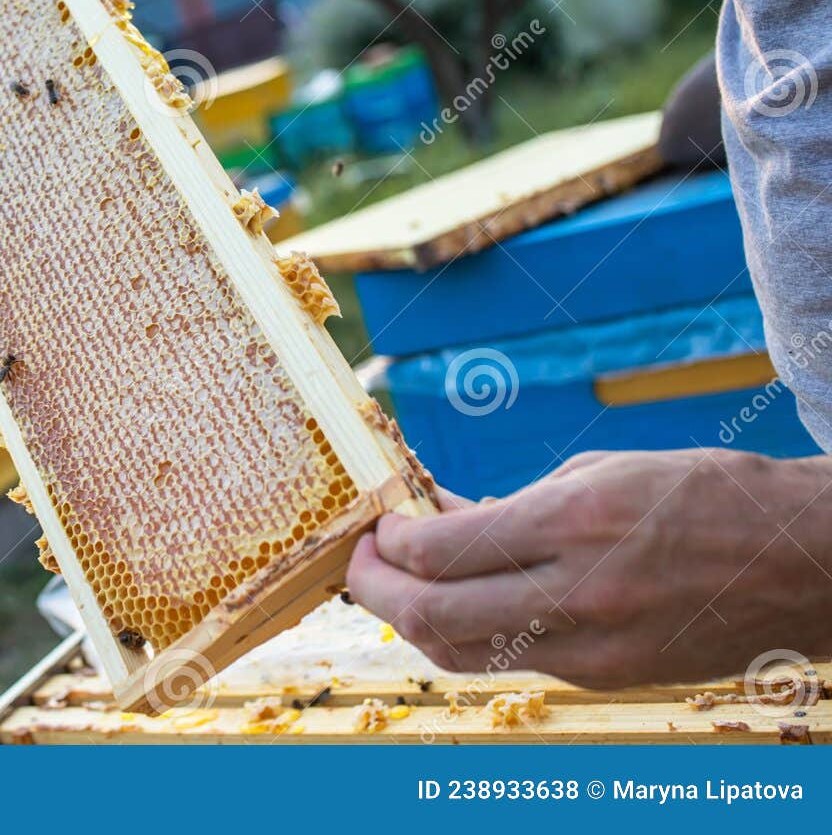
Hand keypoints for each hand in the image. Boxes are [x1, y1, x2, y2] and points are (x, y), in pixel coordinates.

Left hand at [347, 449, 831, 686]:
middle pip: (432, 617)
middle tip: (360, 565)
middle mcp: (578, 593)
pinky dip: (474, 633)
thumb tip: (436, 515)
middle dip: (375, 591)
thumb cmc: (704, 495)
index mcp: (573, 523)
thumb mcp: (598, 471)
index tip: (379, 525)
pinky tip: (467, 600)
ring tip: (399, 587)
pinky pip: (515, 661)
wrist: (806, 562)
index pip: (439, 553)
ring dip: (415, 622)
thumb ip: (509, 502)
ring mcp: (595, 646)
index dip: (388, 543)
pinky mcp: (610, 676)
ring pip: (463, 654)